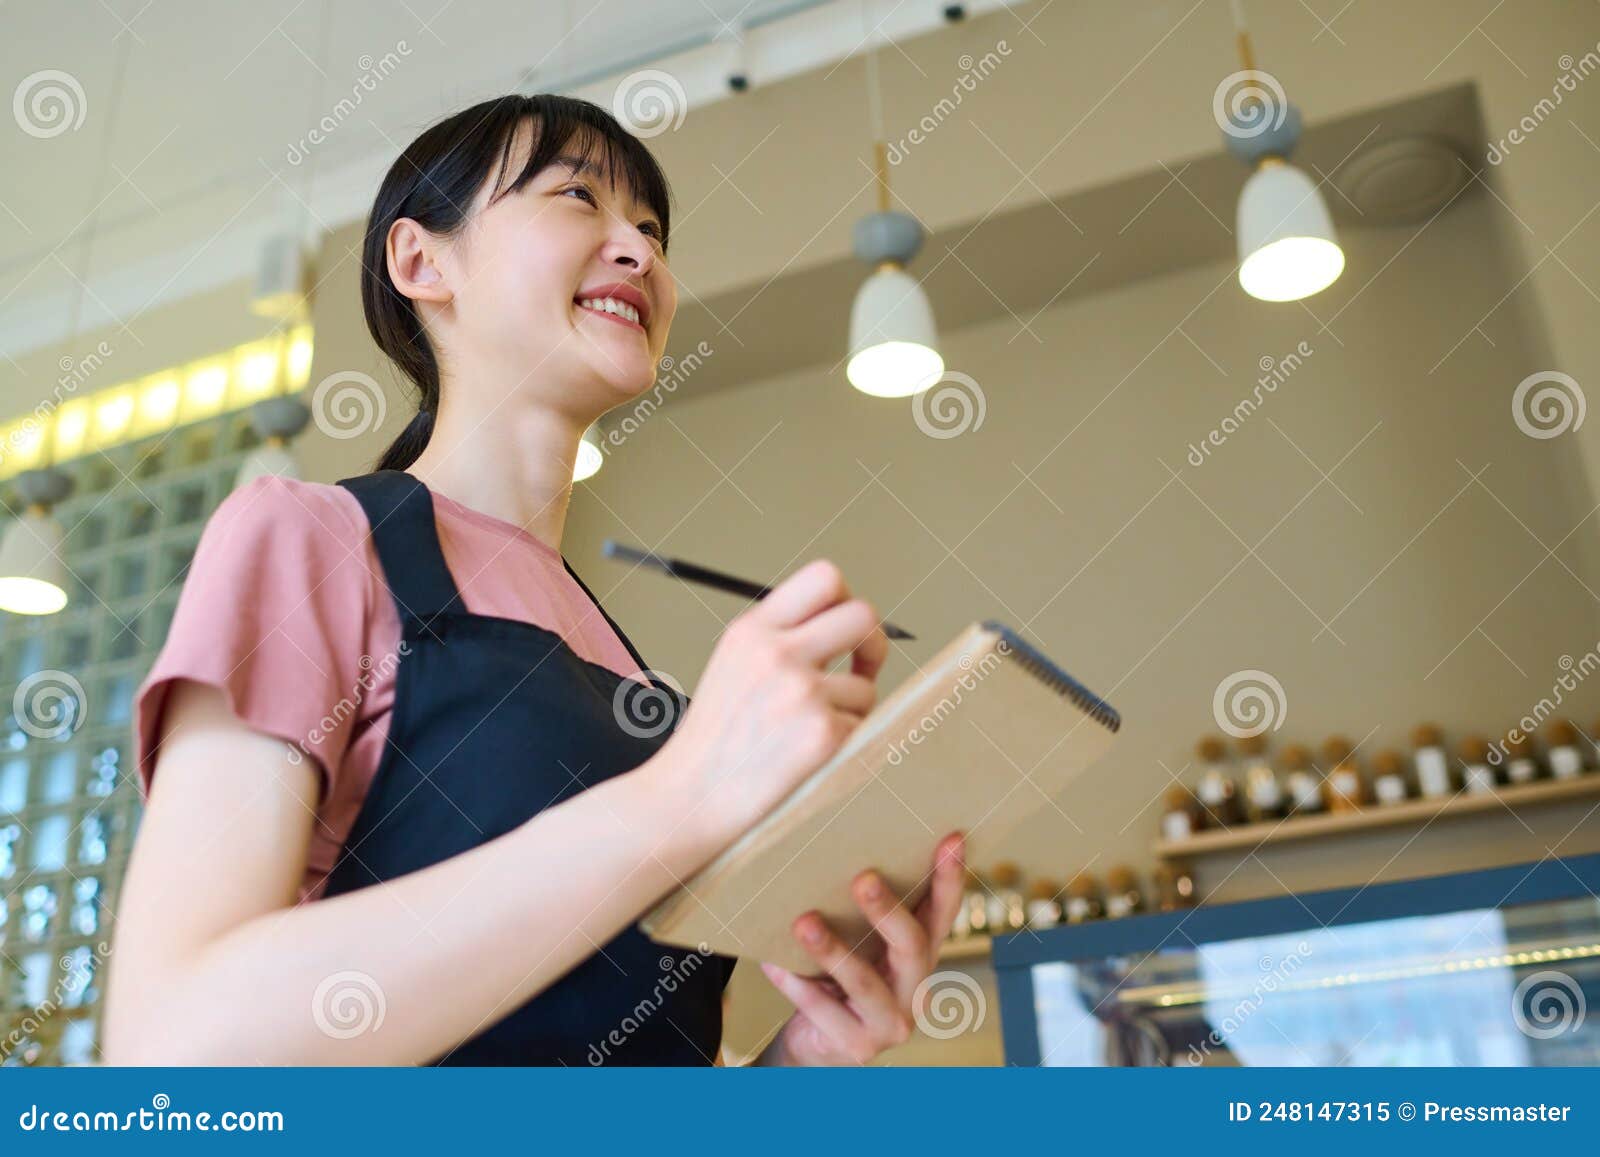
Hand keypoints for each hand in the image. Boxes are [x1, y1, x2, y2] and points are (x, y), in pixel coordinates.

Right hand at [650, 559, 888, 851]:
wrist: (689, 798)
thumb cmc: (714, 739)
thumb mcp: (733, 664)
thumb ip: (780, 639)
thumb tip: (846, 626)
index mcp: (752, 630)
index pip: (825, 578)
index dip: (847, 600)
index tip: (843, 631)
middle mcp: (777, 653)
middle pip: (863, 617)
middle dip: (874, 645)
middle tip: (862, 669)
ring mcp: (801, 693)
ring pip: (866, 686)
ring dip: (851, 710)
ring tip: (807, 733)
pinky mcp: (822, 735)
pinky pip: (861, 726)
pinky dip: (843, 743)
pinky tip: (806, 756)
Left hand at [756, 832, 965, 1065]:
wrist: (819, 1046)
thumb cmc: (841, 980)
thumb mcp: (861, 946)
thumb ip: (862, 915)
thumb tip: (832, 848)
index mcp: (921, 957)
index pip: (942, 914)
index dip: (950, 879)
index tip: (951, 838)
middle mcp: (915, 990)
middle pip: (912, 946)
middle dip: (887, 911)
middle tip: (863, 878)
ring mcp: (890, 1023)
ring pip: (863, 982)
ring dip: (832, 950)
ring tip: (804, 921)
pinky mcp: (858, 1047)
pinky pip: (822, 1009)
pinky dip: (795, 984)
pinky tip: (772, 964)